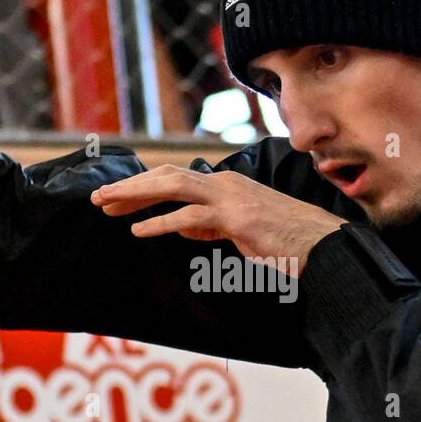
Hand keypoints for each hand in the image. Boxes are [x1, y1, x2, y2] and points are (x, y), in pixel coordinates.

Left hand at [91, 165, 347, 275]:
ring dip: (135, 196)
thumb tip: (183, 228)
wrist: (321, 245)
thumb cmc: (285, 240)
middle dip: (130, 187)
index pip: (175, 179)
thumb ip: (210, 225)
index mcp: (225, 185)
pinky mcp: (236, 217)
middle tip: (99, 199)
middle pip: (167, 176)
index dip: (142, 187)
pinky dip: (161, 223)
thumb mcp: (240, 229)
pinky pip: (190, 217)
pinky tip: (139, 230)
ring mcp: (230, 198)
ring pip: (173, 187)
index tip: (115, 201)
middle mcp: (224, 184)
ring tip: (108, 207)